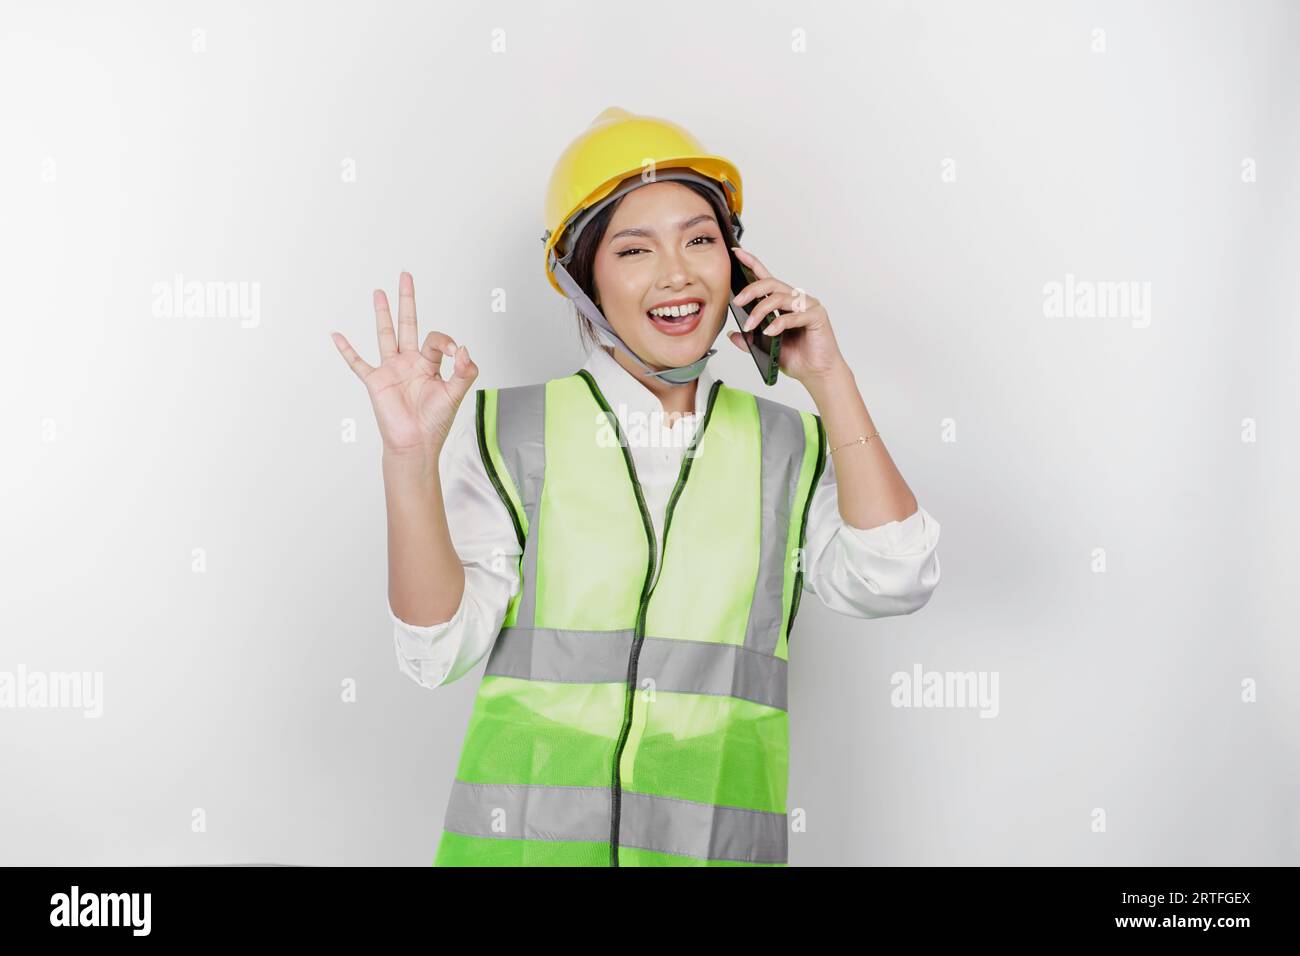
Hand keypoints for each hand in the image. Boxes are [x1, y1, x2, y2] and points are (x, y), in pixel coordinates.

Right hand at [331, 272, 477, 455]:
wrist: (415, 444)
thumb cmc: (435, 422)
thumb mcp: (456, 394)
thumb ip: (464, 371)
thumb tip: (462, 348)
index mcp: (429, 364)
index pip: (435, 339)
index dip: (444, 341)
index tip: (452, 353)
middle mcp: (410, 362)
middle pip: (408, 324)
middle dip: (407, 300)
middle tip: (406, 276)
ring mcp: (391, 370)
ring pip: (385, 335)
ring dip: (382, 314)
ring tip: (379, 292)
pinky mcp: (375, 381)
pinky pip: (357, 363)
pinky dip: (346, 349)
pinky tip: (336, 335)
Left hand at [727, 246, 846, 385]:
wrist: (818, 374)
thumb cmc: (797, 358)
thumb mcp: (766, 348)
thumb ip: (750, 340)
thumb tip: (732, 334)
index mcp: (784, 303)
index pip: (766, 278)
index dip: (752, 263)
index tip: (736, 253)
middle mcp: (796, 300)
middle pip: (771, 284)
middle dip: (751, 290)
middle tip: (737, 302)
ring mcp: (808, 306)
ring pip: (780, 298)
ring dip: (761, 311)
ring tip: (751, 326)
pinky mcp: (817, 316)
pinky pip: (794, 315)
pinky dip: (779, 323)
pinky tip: (770, 332)